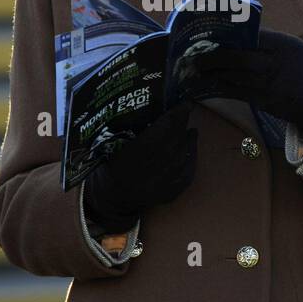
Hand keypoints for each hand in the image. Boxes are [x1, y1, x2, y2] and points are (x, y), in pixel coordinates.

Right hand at [83, 100, 198, 232]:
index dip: (178, 113)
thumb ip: (132, 127)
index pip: (166, 126)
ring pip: (185, 153)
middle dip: (183, 123)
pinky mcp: (173, 191)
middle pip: (177, 138)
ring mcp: (166, 181)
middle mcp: (155, 165)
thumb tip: (151, 107)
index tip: (185, 103)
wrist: (112, 198)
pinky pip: (189, 171)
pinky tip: (191, 149)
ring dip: (189, 139)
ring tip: (191, 130)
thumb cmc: (110, 166)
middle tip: (186, 112)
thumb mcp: (113, 143)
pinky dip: (192, 157)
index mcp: (137, 151)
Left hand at [185, 28, 302, 142]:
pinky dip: (221, 88)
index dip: (232, 35)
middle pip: (241, 58)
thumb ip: (270, 41)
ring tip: (198, 70)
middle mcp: (278, 65)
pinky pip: (238, 93)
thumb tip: (239, 33)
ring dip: (214, 73)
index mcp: (286, 46)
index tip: (213, 34)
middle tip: (199, 56)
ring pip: (236, 77)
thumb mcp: (294, 47)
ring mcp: (271, 85)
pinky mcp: (265, 102)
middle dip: (217, 57)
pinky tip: (210, 84)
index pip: (255, 36)